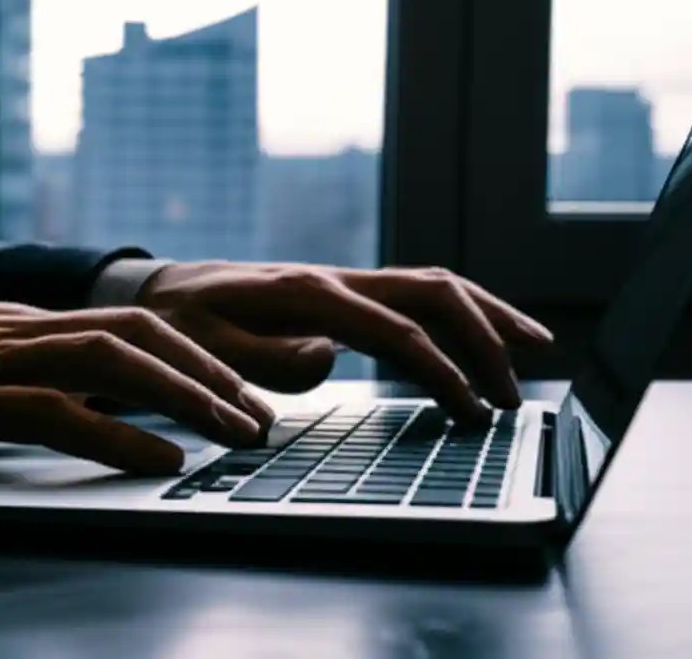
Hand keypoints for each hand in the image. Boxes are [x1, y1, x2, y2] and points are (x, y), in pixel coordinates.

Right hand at [0, 303, 276, 475]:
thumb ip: (27, 367)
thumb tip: (86, 394)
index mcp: (27, 320)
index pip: (130, 323)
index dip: (192, 354)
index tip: (237, 389)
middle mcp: (23, 330)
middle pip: (138, 333)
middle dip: (208, 372)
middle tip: (259, 413)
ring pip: (112, 363)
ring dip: (183, 398)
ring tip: (233, 433)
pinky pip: (57, 414)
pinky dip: (116, 437)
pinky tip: (156, 461)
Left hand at [138, 263, 553, 420]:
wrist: (158, 291)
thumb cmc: (179, 324)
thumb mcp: (204, 346)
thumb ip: (263, 357)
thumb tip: (329, 356)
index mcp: (308, 294)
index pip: (397, 330)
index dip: (442, 370)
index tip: (473, 411)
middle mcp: (335, 280)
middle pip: (434, 292)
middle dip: (485, 337)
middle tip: (516, 392)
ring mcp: (343, 283)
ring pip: (433, 286)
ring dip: (486, 316)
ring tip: (533, 350)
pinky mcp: (343, 296)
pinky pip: (413, 298)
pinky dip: (456, 316)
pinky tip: (478, 341)